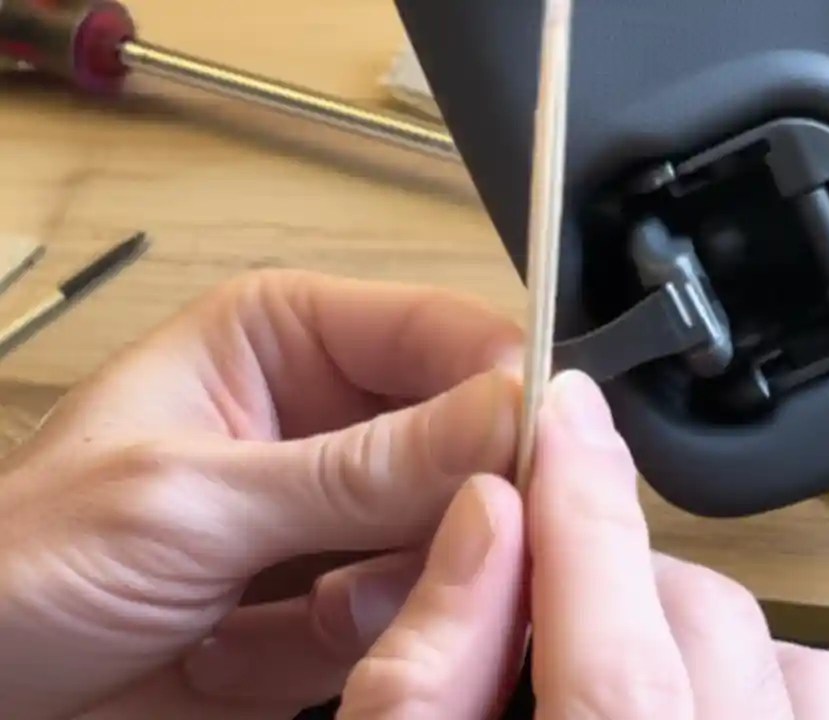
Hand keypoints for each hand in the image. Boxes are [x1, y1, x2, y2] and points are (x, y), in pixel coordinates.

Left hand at [0, 270, 523, 718]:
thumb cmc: (19, 563)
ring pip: (453, 535)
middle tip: (433, 554)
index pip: (441, 336)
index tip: (538, 451)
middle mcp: (329, 421)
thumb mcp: (190, 500)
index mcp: (287, 340)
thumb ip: (358, 469)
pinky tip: (266, 652)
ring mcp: (339, 520)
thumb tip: (504, 416)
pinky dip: (367, 644)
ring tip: (309, 616)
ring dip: (402, 586)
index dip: (502, 386)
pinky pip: (415, 613)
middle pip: (465, 440)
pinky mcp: (340, 606)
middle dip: (459, 505)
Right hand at [335, 371, 828, 718]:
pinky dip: (774, 678)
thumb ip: (423, 679)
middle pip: (707, 624)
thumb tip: (484, 528)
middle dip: (618, 574)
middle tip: (543, 591)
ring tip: (620, 668)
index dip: (585, 502)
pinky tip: (703, 701)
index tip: (561, 414)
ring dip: (705, 631)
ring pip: (800, 661)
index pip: (620, 642)